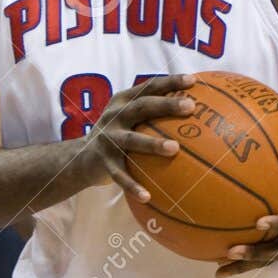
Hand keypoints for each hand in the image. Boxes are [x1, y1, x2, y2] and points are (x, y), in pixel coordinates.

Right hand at [82, 75, 197, 201]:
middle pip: (141, 107)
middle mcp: (114, 116)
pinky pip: (120, 176)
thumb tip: (198, 112)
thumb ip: (155, 113)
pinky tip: (148, 197)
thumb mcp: (129, 119)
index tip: (193, 80)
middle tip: (190, 106)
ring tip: (174, 148)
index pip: (149, 87)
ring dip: (152, 144)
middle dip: (165, 105)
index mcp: (123, 102)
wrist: (79, 158)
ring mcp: (108, 139)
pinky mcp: (104, 163)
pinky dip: (133, 186)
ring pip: (131, 140)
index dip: (170, 82)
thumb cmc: (117, 135)